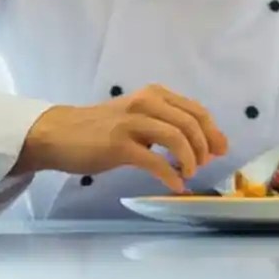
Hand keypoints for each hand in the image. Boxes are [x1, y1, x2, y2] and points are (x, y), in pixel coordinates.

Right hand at [14, 84, 228, 192]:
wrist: (57, 134)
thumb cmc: (100, 129)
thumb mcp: (138, 118)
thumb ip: (166, 125)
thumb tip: (202, 145)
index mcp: (154, 95)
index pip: (195, 110)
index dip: (213, 131)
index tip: (221, 149)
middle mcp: (146, 103)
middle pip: (191, 123)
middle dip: (205, 146)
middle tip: (206, 164)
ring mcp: (132, 123)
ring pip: (176, 137)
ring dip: (190, 159)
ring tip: (190, 173)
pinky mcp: (118, 145)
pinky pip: (155, 161)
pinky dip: (171, 174)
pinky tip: (176, 184)